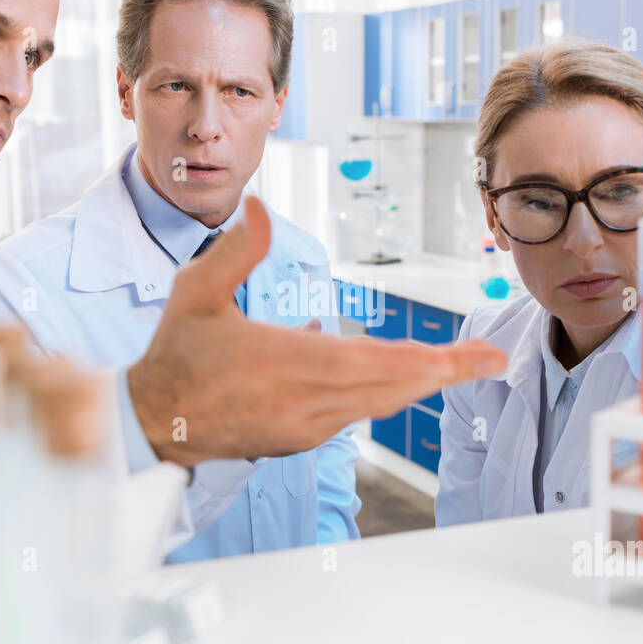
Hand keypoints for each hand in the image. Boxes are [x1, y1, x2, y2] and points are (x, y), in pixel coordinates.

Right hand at [127, 196, 506, 466]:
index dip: (436, 362)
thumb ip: (236, 250)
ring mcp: (306, 427)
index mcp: (291, 364)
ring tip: (455, 365)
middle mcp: (308, 403)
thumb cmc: (175, 356)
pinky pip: (352, 412)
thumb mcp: (196, 293)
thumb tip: (258, 204)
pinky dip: (377, 390)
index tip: (478, 358)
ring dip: (418, 383)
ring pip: (378, 404)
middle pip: (395, 388)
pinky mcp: (299, 439)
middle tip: (490, 360)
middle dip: (447, 372)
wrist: (152, 425)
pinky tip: (384, 370)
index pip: (381, 364)